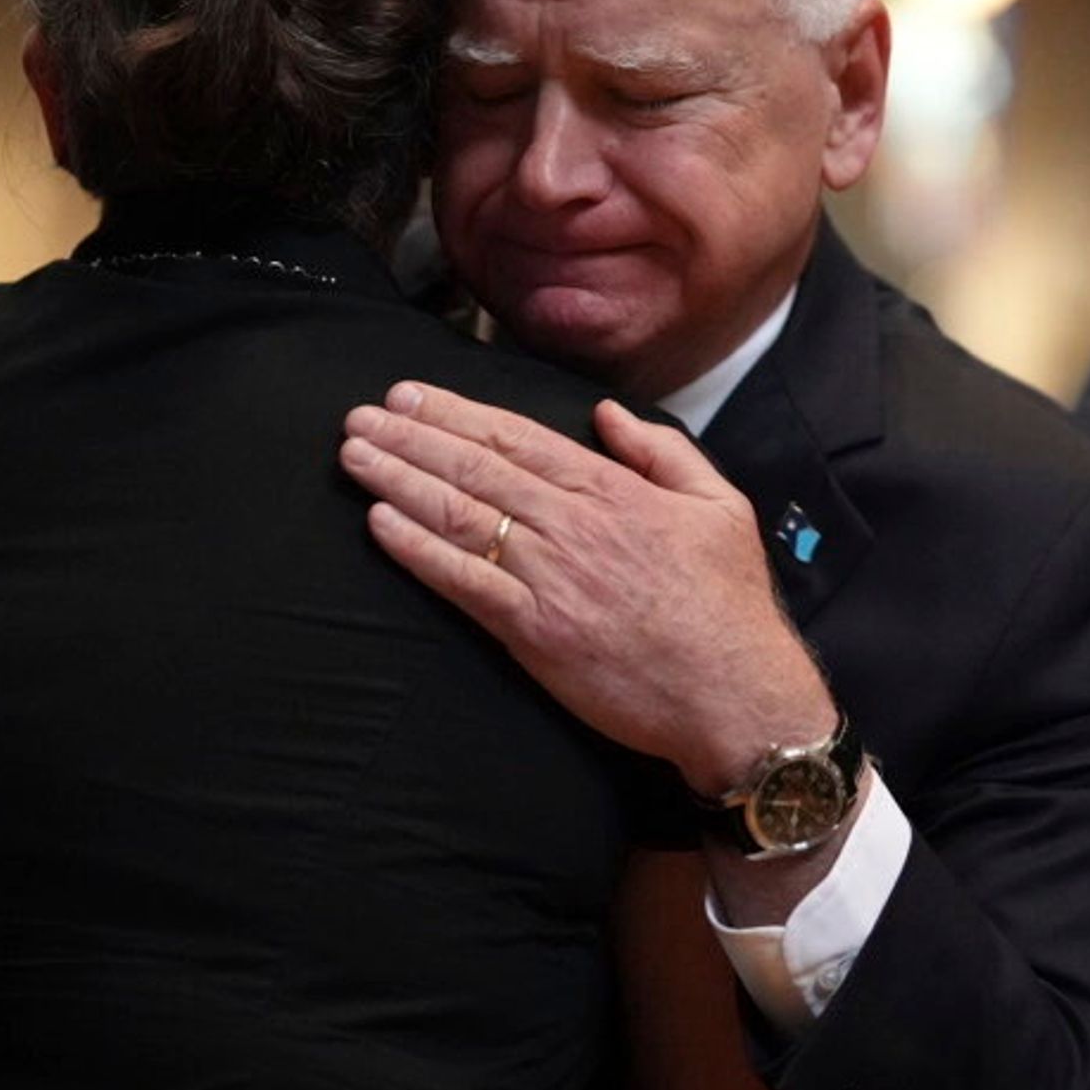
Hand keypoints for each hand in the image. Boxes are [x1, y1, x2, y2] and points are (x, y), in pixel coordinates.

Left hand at [340, 385, 833, 797]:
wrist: (735, 694)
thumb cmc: (729, 605)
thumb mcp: (719, 506)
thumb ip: (662, 451)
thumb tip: (606, 413)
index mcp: (615, 491)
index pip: (518, 439)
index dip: (457, 414)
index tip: (412, 396)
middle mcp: (573, 526)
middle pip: (476, 469)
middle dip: (411, 437)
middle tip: (360, 415)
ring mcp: (550, 578)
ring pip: (459, 516)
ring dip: (400, 481)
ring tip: (354, 456)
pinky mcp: (534, 632)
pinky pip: (464, 582)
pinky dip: (418, 550)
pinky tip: (380, 523)